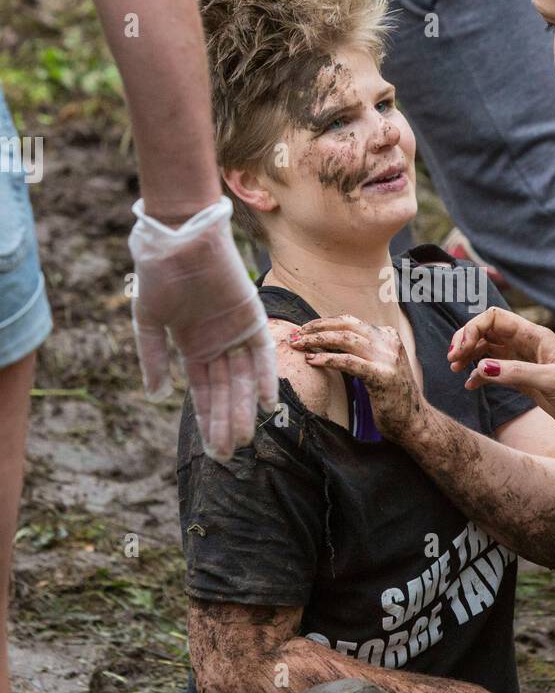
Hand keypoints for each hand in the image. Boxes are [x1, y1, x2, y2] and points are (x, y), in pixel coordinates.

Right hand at [128, 196, 277, 460]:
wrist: (178, 237)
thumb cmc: (158, 275)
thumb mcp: (148, 321)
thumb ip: (153, 358)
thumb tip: (155, 395)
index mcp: (192, 348)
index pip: (203, 393)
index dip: (208, 420)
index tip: (212, 450)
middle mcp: (217, 344)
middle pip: (225, 392)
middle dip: (226, 422)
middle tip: (229, 454)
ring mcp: (236, 332)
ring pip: (242, 379)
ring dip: (244, 407)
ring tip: (245, 438)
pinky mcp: (252, 316)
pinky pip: (262, 353)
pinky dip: (264, 377)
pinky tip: (267, 403)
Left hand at [290, 315, 423, 440]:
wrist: (414, 422)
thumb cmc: (392, 397)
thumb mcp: (379, 365)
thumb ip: (363, 351)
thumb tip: (330, 343)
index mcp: (388, 336)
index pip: (350, 322)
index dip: (323, 323)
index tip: (305, 330)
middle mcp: (389, 342)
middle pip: (345, 325)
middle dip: (316, 328)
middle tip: (295, 335)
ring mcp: (387, 358)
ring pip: (344, 340)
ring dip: (316, 341)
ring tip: (298, 345)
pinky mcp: (382, 376)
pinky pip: (348, 362)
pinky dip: (327, 359)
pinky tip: (311, 361)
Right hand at [447, 306, 554, 436]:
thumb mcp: (551, 381)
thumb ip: (516, 373)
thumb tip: (481, 368)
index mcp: (534, 336)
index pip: (493, 319)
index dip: (472, 329)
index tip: (460, 351)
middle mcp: (527, 345)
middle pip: (487, 331)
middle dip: (466, 341)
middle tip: (452, 360)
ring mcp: (525, 362)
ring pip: (489, 351)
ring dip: (471, 357)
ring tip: (455, 370)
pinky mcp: (526, 381)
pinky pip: (497, 372)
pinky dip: (481, 375)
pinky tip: (471, 385)